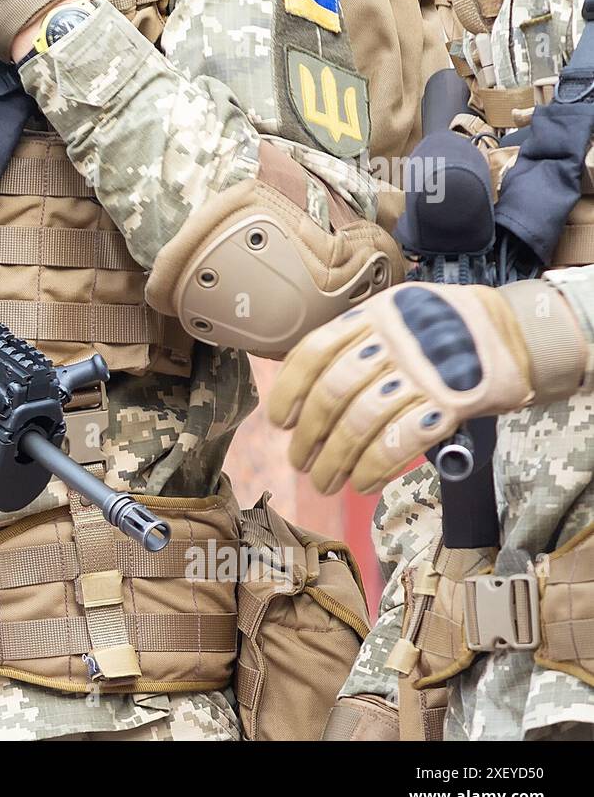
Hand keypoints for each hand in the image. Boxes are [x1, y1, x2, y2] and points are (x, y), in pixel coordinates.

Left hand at [267, 281, 585, 493]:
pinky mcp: (452, 402)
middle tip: (300, 461)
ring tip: (325, 481)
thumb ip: (354, 342)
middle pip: (333, 392)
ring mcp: (423, 371)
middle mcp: (394, 340)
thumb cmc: (443, 332)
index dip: (289, 390)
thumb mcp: (396, 317)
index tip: (279, 421)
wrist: (517, 331)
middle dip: (309, 436)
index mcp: (373, 315)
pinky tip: (362, 482)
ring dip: (335, 460)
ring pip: (361, 422)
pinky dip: (374, 467)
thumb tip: (302, 392)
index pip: (314, 352)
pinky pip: (399, 440)